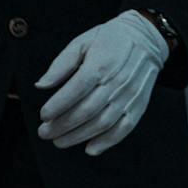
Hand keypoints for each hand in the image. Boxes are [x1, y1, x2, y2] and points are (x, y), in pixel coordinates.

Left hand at [37, 11, 170, 155]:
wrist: (146, 38)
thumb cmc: (110, 39)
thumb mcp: (82, 42)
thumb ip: (61, 65)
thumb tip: (41, 85)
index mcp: (100, 64)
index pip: (76, 89)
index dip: (58, 105)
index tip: (44, 115)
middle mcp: (116, 82)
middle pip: (86, 110)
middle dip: (62, 125)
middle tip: (45, 133)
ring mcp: (129, 96)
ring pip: (102, 123)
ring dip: (79, 136)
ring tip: (60, 141)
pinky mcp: (138, 105)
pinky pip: (124, 128)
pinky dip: (107, 142)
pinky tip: (90, 149)